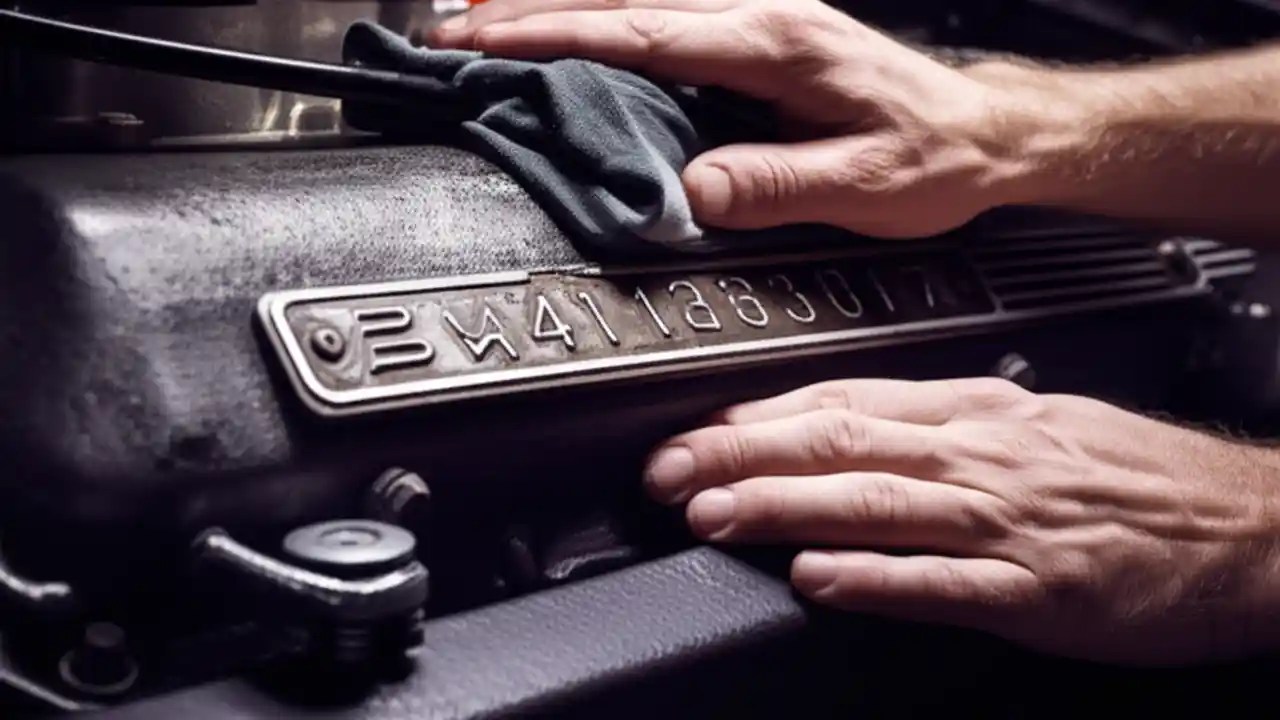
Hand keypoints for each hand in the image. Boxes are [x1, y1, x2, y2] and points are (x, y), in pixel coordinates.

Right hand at [430, 0, 1031, 237]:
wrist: (986, 133)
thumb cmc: (936, 157)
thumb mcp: (866, 184)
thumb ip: (777, 184)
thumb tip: (694, 188)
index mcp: (777, 43)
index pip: (645, 31)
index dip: (558, 36)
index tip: (488, 40)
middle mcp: (762, 18)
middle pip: (624, 2)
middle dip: (530, 12)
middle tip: (453, 28)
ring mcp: (758, 26)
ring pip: (637, 5)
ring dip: (559, 11)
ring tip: (486, 23)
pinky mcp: (758, 45)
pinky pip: (663, 24)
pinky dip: (603, 24)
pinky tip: (572, 36)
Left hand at [642, 377, 1279, 664]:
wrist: (1242, 523)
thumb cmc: (1129, 473)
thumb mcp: (1026, 421)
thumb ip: (931, 427)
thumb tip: (839, 433)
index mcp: (972, 411)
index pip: (842, 397)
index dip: (755, 413)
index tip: (690, 424)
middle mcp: (979, 454)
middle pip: (838, 442)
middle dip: (740, 454)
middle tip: (665, 468)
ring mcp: (1006, 522)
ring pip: (875, 504)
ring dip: (784, 509)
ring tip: (712, 514)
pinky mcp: (1037, 590)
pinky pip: (944, 584)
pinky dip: (877, 580)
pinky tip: (821, 580)